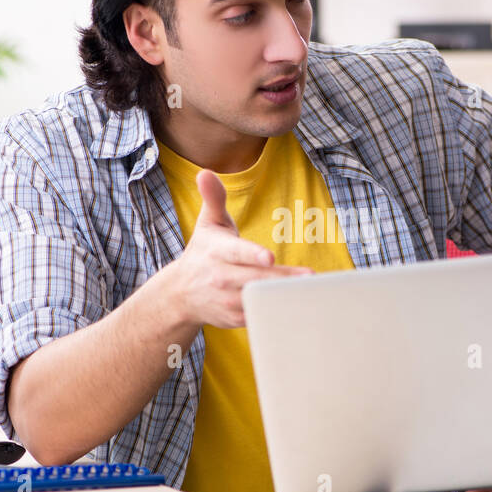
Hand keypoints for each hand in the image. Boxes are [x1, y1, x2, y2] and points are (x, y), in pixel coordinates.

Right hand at [165, 170, 311, 328]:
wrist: (181, 293)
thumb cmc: (203, 252)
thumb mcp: (207, 223)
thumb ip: (213, 198)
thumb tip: (205, 172)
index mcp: (217, 251)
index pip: (236, 252)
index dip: (252, 255)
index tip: (268, 257)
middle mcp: (220, 277)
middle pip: (255, 279)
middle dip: (282, 278)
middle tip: (309, 276)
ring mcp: (227, 301)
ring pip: (260, 301)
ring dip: (284, 297)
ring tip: (311, 292)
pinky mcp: (235, 319)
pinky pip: (261, 316)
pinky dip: (279, 312)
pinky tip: (299, 306)